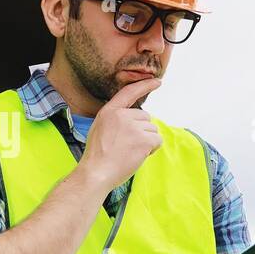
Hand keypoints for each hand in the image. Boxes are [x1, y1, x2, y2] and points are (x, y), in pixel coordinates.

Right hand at [78, 76, 162, 191]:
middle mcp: (122, 115)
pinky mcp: (143, 139)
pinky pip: (158, 140)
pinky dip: (152, 149)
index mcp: (109, 111)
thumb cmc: (98, 156)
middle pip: (146, 117)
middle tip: (128, 146)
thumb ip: (117, 120)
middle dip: (142, 131)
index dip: (144, 85)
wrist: (97, 172)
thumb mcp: (100, 128)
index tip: (157, 81)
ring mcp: (133, 127)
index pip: (129, 92)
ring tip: (130, 152)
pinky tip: (139, 155)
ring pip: (152, 130)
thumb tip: (137, 120)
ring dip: (147, 141)